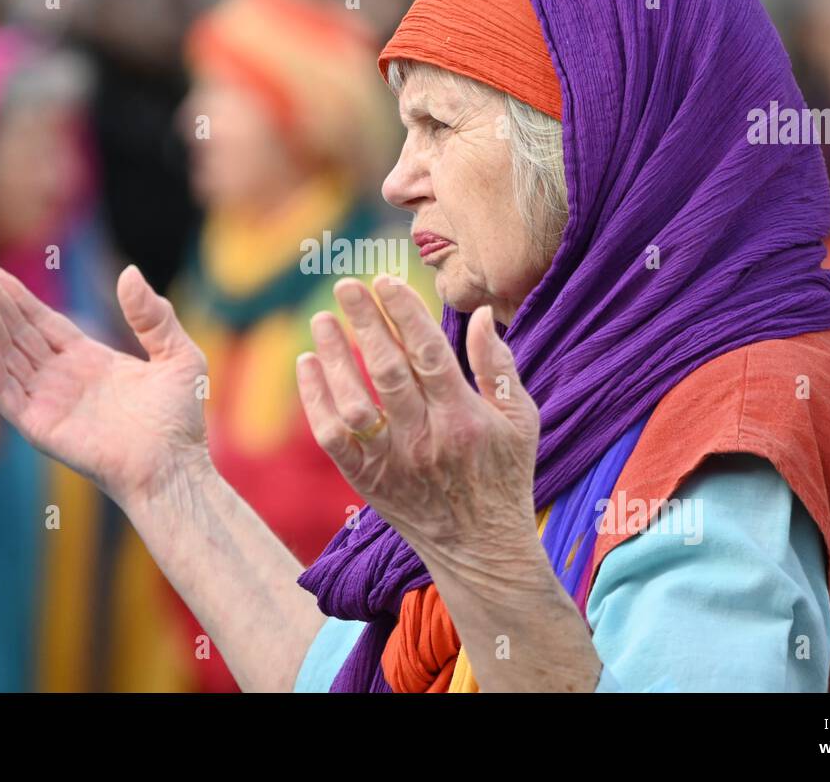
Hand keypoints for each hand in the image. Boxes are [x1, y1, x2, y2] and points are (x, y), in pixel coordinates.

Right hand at [0, 262, 210, 507]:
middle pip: (17, 332)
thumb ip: (153, 315)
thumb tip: (128, 272)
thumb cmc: (180, 421)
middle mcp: (61, 379)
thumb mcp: (178, 355)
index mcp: (88, 360)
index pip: (41, 321)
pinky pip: (4, 390)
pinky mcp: (39, 426)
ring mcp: (47, 402)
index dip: (15, 296)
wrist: (175, 468)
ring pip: (5, 355)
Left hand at [295, 276, 540, 559]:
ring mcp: (391, 461)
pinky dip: (315, 398)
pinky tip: (308, 362)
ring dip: (334, 357)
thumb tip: (480, 313)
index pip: (429, 354)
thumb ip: (498, 365)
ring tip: (322, 319)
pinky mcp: (366, 478)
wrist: (480, 549)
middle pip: (387, 370)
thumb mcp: (521, 420)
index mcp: (464, 418)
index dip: (405, 314)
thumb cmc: (504, 475)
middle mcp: (425, 438)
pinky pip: (331, 436)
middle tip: (346, 285)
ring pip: (354, 401)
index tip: (386, 281)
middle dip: (365, 322)